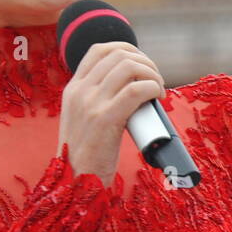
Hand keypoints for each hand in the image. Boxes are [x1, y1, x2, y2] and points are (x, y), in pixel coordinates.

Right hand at [57, 42, 164, 185]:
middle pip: (119, 55)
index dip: (126, 49)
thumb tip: (130, 86)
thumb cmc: (86, 156)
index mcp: (73, 89)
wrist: (75, 182)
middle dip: (145, 62)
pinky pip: (137, 89)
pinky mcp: (105, 118)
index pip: (99, 50)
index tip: (142, 63)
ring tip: (159, 90)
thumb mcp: (82, 119)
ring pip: (129, 67)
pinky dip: (153, 87)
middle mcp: (80, 91)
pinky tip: (157, 97)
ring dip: (152, 73)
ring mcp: (91, 103)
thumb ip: (97, 100)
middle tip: (156, 80)